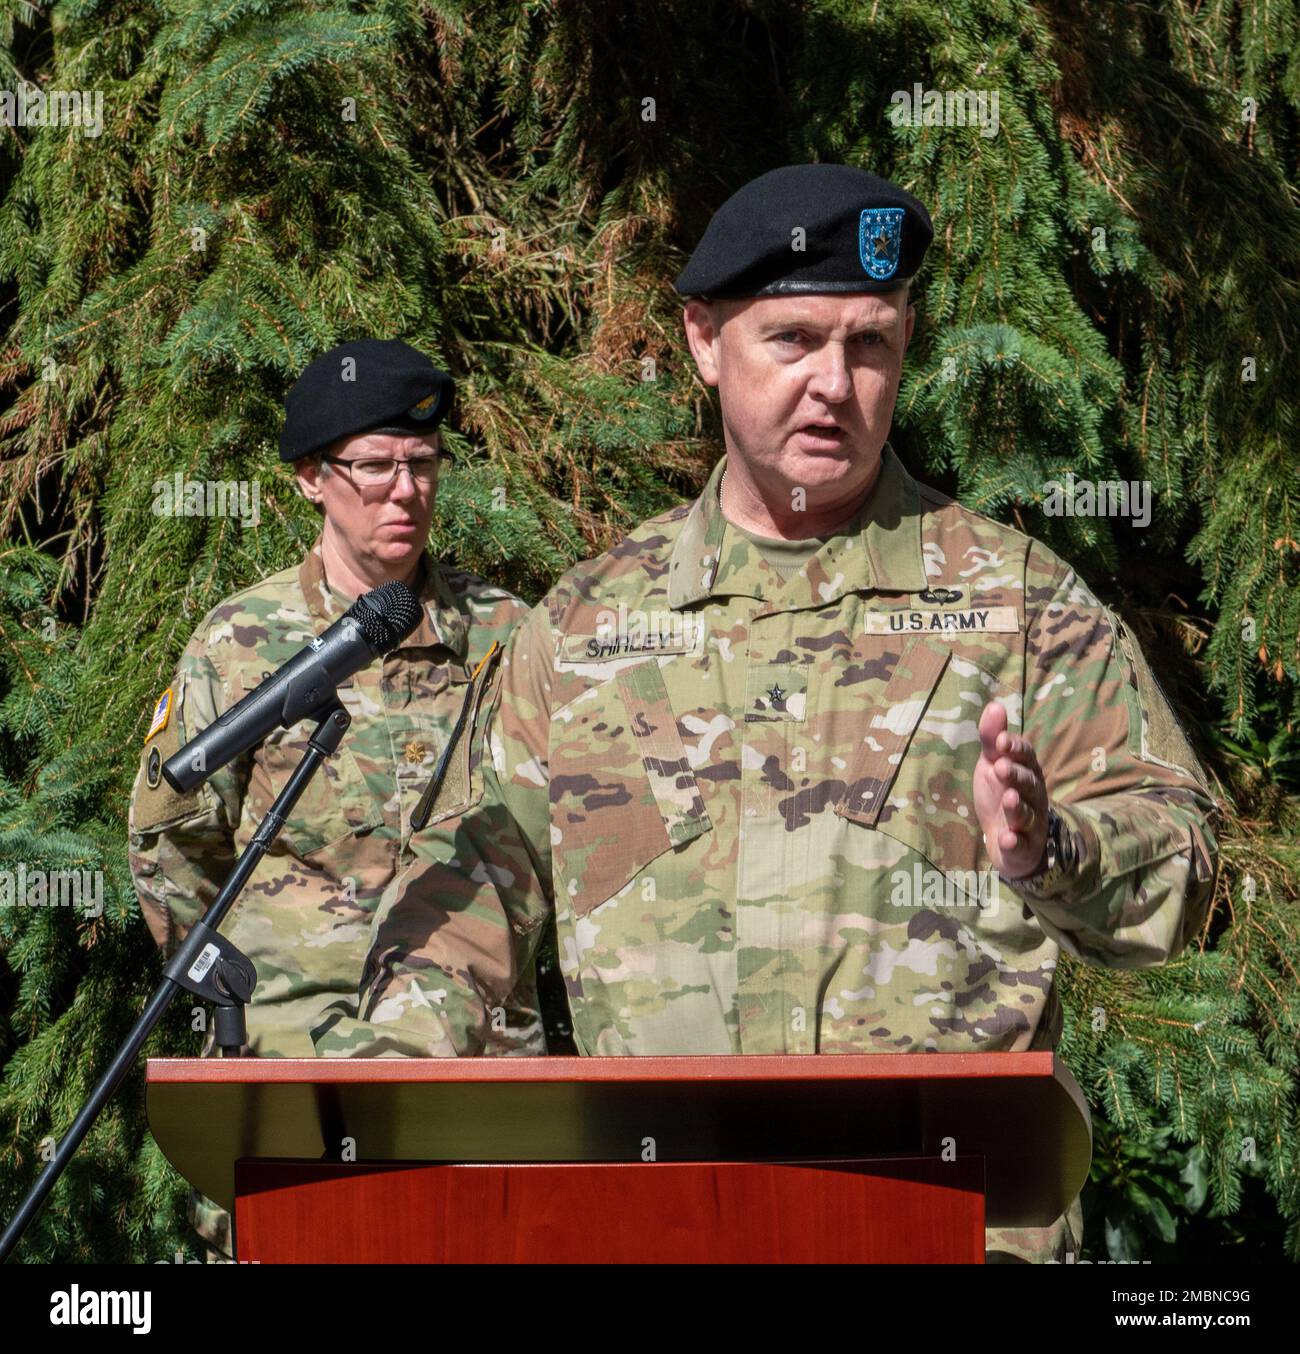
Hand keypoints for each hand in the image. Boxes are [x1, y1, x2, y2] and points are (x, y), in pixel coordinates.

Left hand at [973, 701, 1049, 878]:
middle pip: (1028, 784)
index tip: (1002, 741)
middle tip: (1001, 767)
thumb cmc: (1000, 793)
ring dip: (1017, 807)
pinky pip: (1020, 845)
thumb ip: (993, 738)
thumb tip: (995, 704)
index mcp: (1027, 772)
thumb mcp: (993, 764)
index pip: (1026, 757)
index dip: (1016, 749)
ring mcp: (1030, 823)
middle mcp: (1033, 797)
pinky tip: (1006, 838)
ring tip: (1008, 799)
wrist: (1005, 838)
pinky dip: (1014, 842)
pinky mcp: (1023, 848)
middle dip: (1016, 775)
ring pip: (1027, 814)